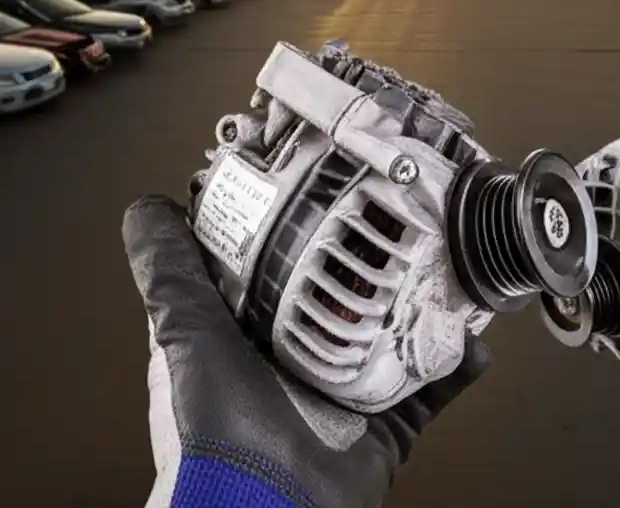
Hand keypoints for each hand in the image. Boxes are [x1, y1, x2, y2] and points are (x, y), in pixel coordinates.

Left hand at [122, 196, 489, 507]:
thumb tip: (147, 208)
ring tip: (446, 269)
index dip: (290, 229)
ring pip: (388, 339)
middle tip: (400, 220)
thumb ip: (168, 275)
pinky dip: (454, 368)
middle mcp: (290, 362)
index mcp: (239, 338)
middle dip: (369, 263)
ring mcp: (339, 395)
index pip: (264, 267)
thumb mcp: (182, 336)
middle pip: (336, 297)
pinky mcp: (380, 428)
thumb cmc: (210, 432)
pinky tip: (472, 341)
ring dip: (420, 309)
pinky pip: (427, 390)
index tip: (322, 188)